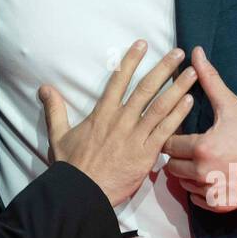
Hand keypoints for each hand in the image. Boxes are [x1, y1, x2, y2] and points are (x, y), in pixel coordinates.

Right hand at [40, 40, 195, 207]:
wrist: (83, 194)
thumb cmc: (71, 167)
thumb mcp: (58, 136)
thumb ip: (55, 110)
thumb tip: (44, 87)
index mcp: (102, 114)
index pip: (118, 80)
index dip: (130, 60)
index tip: (142, 44)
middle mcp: (121, 121)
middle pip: (145, 89)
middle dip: (163, 68)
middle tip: (178, 52)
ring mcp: (135, 137)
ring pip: (160, 107)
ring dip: (177, 88)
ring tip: (192, 73)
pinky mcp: (146, 154)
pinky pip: (165, 130)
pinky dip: (178, 115)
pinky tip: (190, 101)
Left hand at [163, 46, 236, 211]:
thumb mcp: (230, 104)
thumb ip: (208, 79)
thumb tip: (195, 51)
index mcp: (202, 147)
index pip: (168, 144)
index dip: (173, 138)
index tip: (183, 135)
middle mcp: (204, 173)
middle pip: (171, 166)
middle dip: (178, 157)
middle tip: (191, 148)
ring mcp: (213, 191)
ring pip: (182, 184)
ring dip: (188, 174)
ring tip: (203, 161)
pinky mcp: (221, 204)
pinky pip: (196, 199)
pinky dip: (200, 190)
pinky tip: (212, 176)